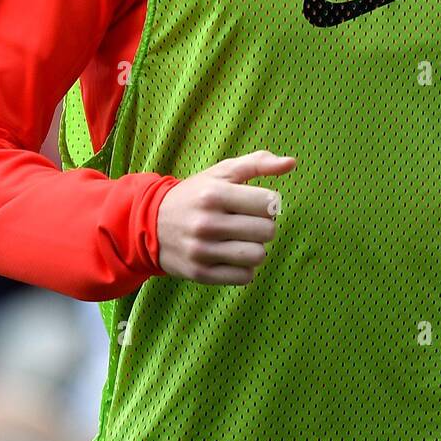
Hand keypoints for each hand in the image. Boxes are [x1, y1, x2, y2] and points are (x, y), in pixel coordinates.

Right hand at [156, 150, 295, 284]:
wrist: (149, 224)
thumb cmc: (195, 195)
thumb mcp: (221, 172)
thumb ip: (258, 163)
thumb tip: (291, 163)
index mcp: (214, 193)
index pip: (269, 203)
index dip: (269, 204)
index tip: (257, 204)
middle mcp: (207, 222)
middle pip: (267, 231)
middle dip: (263, 226)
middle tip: (248, 223)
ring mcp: (202, 250)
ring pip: (258, 256)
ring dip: (256, 248)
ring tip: (242, 240)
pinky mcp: (200, 273)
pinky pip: (245, 277)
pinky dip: (245, 268)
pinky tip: (232, 256)